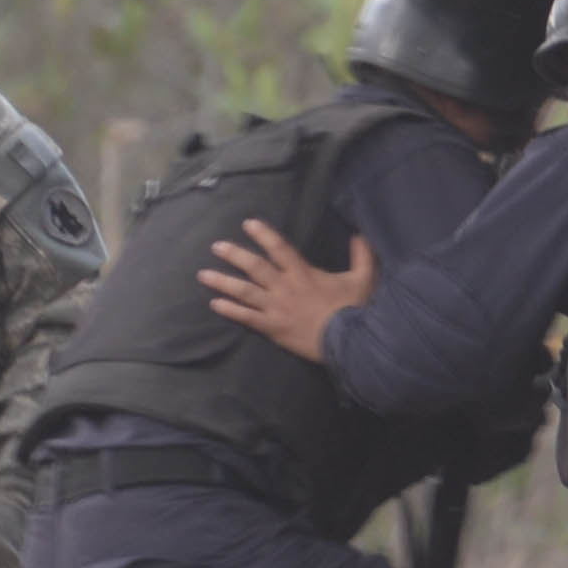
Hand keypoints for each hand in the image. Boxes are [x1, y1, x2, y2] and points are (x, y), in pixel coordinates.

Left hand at [199, 222, 373, 365]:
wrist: (349, 343)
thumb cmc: (354, 310)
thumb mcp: (364, 278)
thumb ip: (362, 255)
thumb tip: (360, 234)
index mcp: (303, 273)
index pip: (279, 248)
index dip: (263, 234)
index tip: (248, 224)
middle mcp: (285, 287)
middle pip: (254, 267)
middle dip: (234, 255)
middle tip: (216, 246)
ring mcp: (276, 308)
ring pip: (244, 292)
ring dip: (223, 282)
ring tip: (203, 275)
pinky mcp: (272, 328)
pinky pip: (246, 318)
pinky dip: (230, 310)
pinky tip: (215, 304)